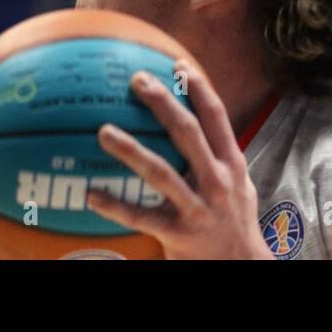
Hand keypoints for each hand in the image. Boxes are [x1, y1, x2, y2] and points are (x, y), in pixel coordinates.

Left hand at [86, 61, 272, 259]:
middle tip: (136, 80)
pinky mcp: (178, 234)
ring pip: (160, 173)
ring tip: (103, 132)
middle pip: (188, 134)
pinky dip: (114, 205)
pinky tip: (91, 194)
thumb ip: (219, 155)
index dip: (199, 89)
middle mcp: (217, 182)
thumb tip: (193, 122)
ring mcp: (197, 208)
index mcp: (232, 164)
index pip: (217, 118)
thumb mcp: (239, 183)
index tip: (178, 65)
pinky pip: (140, 217)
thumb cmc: (234, 220)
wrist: (240, 266)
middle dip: (163, 103)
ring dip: (130, 150)